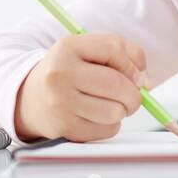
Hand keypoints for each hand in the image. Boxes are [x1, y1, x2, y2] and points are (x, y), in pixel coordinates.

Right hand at [15, 32, 151, 141]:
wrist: (32, 97)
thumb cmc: (71, 71)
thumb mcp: (89, 50)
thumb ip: (124, 54)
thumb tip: (146, 81)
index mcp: (68, 47)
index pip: (113, 48)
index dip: (132, 64)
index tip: (135, 75)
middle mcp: (60, 73)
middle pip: (117, 84)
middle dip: (134, 94)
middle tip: (132, 96)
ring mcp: (60, 102)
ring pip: (114, 111)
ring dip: (122, 111)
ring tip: (112, 105)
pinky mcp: (64, 127)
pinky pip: (106, 130)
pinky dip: (110, 125)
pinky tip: (98, 117)